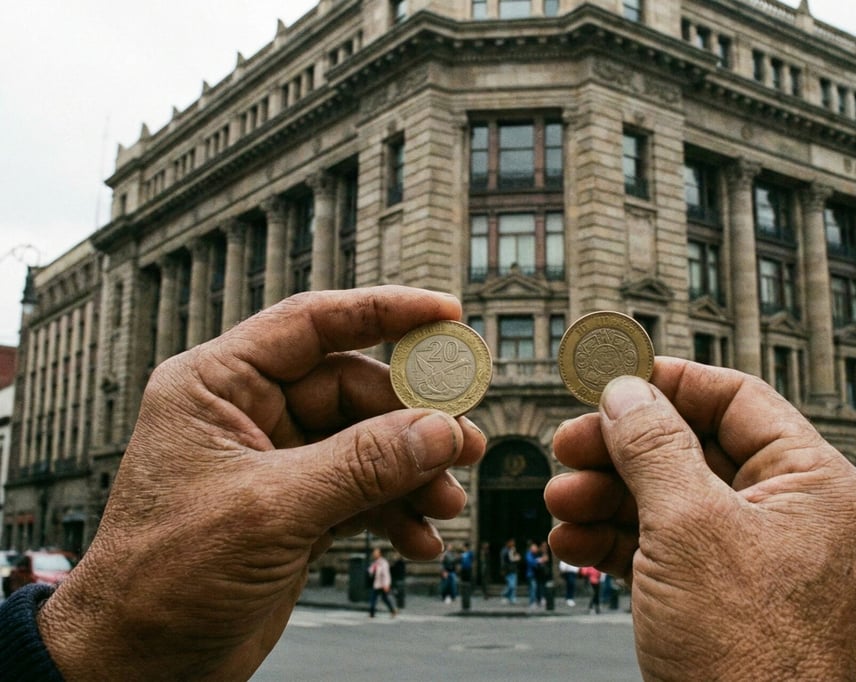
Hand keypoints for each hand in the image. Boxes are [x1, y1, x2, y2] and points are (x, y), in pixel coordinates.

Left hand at [38, 287, 485, 680]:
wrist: (139, 667)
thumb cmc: (165, 579)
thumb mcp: (271, 510)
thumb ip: (363, 465)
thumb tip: (440, 430)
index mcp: (218, 385)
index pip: (312, 325)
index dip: (384, 312)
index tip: (445, 314)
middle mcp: (248, 414)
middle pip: (354, 389)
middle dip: (413, 420)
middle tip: (464, 443)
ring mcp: (276, 463)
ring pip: (366, 444)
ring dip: (412, 472)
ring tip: (447, 501)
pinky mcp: (296, 510)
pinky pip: (362, 492)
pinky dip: (395, 512)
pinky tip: (421, 538)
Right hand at [546, 361, 855, 679]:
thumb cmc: (745, 654)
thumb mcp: (689, 528)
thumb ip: (653, 446)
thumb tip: (625, 390)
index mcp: (814, 483)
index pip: (738, 399)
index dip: (669, 383)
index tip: (610, 377)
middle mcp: (789, 514)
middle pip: (692, 449)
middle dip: (621, 450)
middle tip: (566, 446)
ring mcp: (752, 558)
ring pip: (669, 499)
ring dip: (606, 497)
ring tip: (559, 502)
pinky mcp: (718, 597)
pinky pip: (663, 547)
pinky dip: (615, 541)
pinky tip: (571, 544)